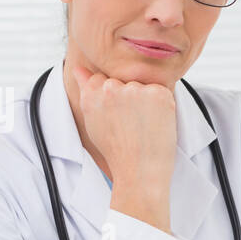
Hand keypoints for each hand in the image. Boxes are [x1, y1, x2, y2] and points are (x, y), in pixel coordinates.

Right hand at [71, 65, 177, 231]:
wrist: (139, 172)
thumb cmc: (117, 151)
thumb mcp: (93, 121)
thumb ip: (87, 90)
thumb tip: (79, 67)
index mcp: (91, 94)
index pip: (100, 79)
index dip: (111, 99)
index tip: (116, 116)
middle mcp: (110, 88)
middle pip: (122, 81)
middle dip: (128, 98)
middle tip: (130, 125)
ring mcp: (135, 89)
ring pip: (142, 86)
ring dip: (146, 101)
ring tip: (142, 127)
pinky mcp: (158, 93)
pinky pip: (160, 91)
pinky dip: (162, 106)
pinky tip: (154, 124)